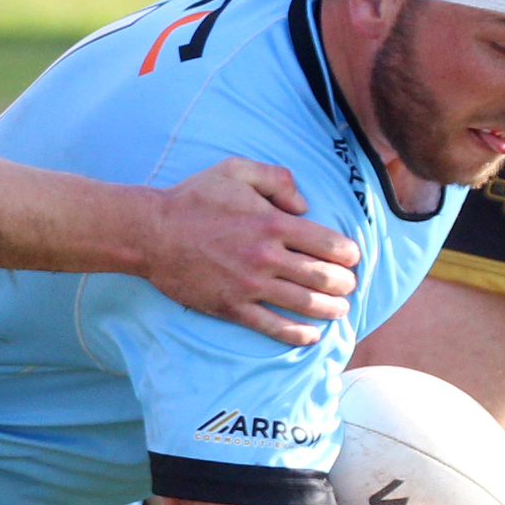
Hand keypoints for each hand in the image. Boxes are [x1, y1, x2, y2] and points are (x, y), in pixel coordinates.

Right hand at [148, 159, 358, 345]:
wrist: (152, 233)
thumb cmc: (194, 198)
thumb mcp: (236, 169)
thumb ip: (278, 178)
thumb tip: (304, 205)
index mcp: (273, 223)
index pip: (329, 244)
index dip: (349, 253)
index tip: (352, 257)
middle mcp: (266, 256)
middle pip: (324, 277)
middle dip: (345, 284)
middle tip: (349, 285)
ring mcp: (249, 285)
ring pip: (305, 304)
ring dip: (330, 309)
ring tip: (340, 309)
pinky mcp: (232, 307)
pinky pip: (272, 326)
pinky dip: (297, 334)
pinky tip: (311, 335)